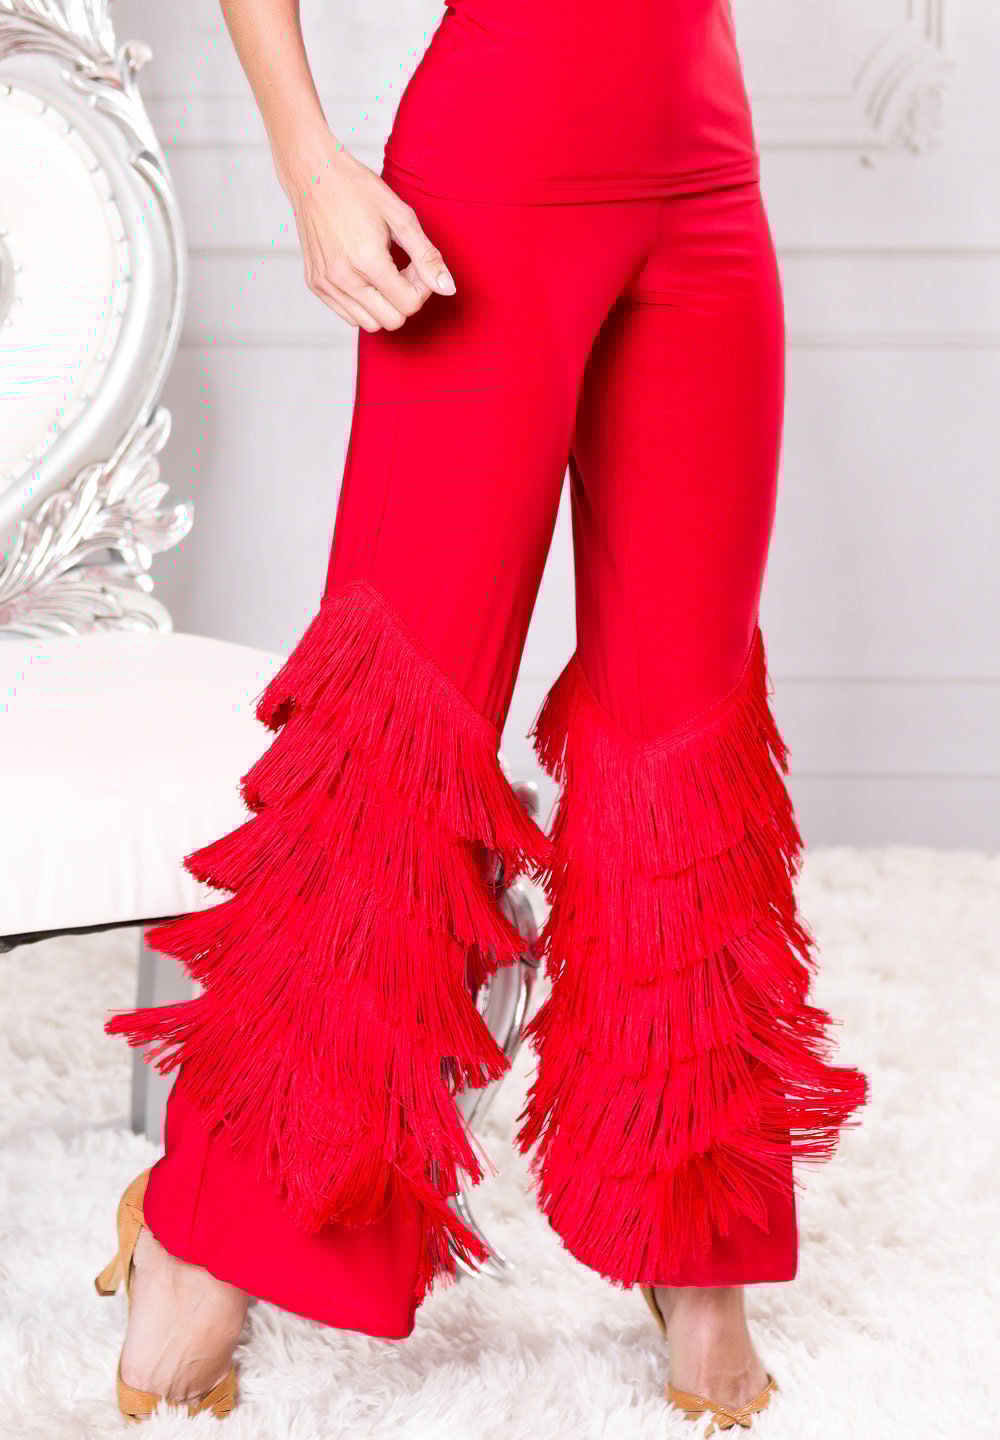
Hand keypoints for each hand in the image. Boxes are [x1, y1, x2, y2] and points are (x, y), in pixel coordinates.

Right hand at [275, 132, 456, 331]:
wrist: (313, 175)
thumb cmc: (357, 189)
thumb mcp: (401, 217)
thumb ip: (427, 256)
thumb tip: (448, 289)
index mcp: (366, 261)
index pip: (409, 304)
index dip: (421, 288)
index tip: (415, 264)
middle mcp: (343, 279)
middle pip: (392, 321)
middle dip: (405, 298)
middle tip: (402, 269)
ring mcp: (326, 284)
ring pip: (370, 324)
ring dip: (385, 304)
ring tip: (383, 272)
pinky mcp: (315, 284)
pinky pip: (349, 315)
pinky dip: (364, 304)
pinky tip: (365, 276)